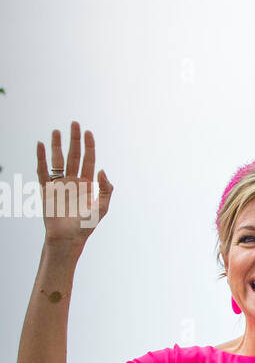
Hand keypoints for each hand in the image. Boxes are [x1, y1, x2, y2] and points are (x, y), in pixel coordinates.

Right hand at [37, 121, 112, 246]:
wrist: (68, 239)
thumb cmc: (86, 226)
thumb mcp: (102, 208)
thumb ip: (106, 189)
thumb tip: (103, 169)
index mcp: (87, 184)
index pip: (89, 160)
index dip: (89, 146)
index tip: (88, 132)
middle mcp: (73, 181)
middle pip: (74, 156)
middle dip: (74, 140)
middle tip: (74, 123)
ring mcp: (59, 184)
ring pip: (58, 160)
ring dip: (57, 146)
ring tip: (57, 131)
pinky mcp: (46, 189)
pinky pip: (43, 171)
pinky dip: (41, 158)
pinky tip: (40, 146)